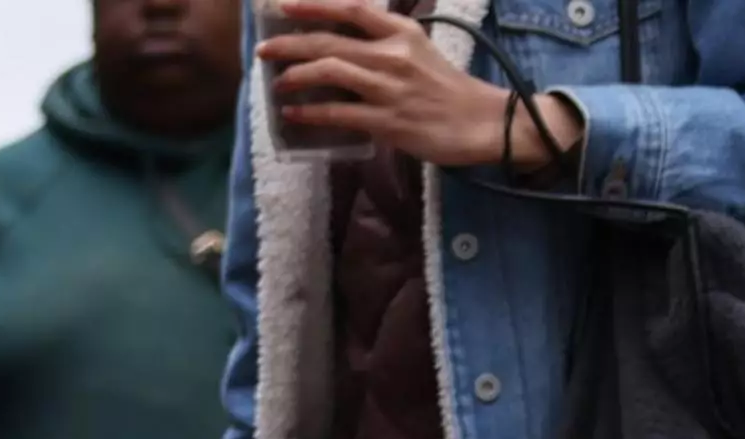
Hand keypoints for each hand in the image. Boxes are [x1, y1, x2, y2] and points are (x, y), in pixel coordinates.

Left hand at [260, 0, 584, 171]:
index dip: (315, 5)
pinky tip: (291, 113)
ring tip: (276, 82)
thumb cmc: (445, 88)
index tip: (284, 5)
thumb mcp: (418, 51)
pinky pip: (337, 112)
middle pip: (331, 40)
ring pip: (330, 70)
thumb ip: (383, 43)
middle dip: (290, 43)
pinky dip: (309, 112)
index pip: (353, 9)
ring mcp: (389, 87)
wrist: (481, 121)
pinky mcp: (386, 121)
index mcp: (403, 31)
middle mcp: (394, 54)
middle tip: (262, 48)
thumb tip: (341, 43)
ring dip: (295, 75)